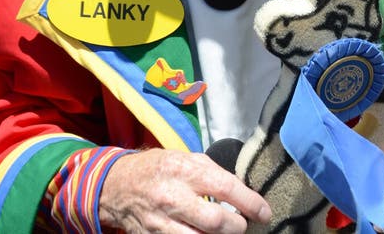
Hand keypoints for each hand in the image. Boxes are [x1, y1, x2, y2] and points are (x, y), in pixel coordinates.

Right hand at [98, 147, 271, 232]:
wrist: (118, 186)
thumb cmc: (158, 168)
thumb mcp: (184, 158)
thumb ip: (212, 172)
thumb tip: (242, 189)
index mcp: (184, 170)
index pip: (225, 187)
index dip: (250, 202)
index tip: (264, 211)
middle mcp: (173, 197)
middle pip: (216, 222)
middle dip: (237, 227)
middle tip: (243, 224)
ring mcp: (162, 223)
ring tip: (226, 232)